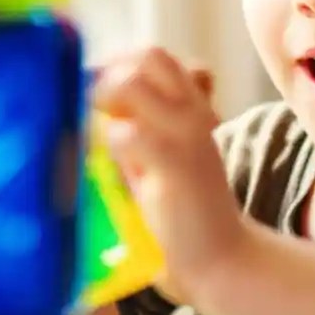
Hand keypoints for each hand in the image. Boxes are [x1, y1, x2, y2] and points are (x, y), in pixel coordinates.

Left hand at [92, 48, 248, 302]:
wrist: (222, 259)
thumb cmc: (183, 211)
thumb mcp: (162, 155)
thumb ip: (140, 124)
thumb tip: (92, 101)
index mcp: (192, 107)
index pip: (154, 56)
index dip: (119, 66)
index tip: (98, 98)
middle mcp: (193, 111)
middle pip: (149, 55)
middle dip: (111, 73)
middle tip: (96, 112)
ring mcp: (187, 133)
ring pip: (132, 81)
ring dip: (104, 100)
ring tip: (102, 134)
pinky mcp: (175, 165)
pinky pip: (128, 132)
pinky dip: (111, 143)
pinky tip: (115, 168)